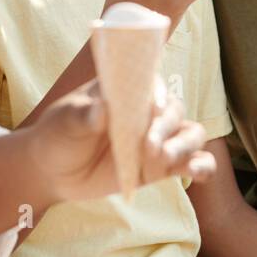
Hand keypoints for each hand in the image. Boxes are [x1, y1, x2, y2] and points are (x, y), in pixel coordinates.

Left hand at [28, 79, 215, 203]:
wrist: (54, 172)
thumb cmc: (59, 134)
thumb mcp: (64, 122)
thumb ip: (83, 116)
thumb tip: (101, 109)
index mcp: (127, 89)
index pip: (151, 83)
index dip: (158, 92)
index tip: (154, 107)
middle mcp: (148, 111)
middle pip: (174, 111)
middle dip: (166, 127)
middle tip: (148, 146)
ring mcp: (158, 139)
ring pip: (190, 135)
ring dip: (186, 146)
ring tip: (166, 160)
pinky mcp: (161, 167)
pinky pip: (192, 162)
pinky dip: (203, 165)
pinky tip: (198, 173)